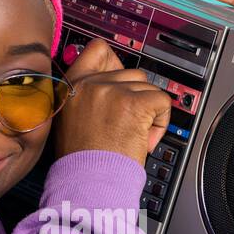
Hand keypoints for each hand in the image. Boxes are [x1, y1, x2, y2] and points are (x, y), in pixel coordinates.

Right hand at [52, 38, 172, 163]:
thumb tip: (116, 83)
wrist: (87, 183)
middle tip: (126, 127)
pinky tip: (146, 139)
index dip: (116, 63)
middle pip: (131, 73)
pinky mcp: (133, 104)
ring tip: (134, 136)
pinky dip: (161, 122)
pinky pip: (162, 101)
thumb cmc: (81, 162)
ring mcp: (111, 91)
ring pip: (148, 87)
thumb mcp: (70, 121)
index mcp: (72, 86)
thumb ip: (88, 97)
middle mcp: (90, 84)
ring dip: (149, 112)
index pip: (98, 49)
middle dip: (136, 99)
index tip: (122, 85)